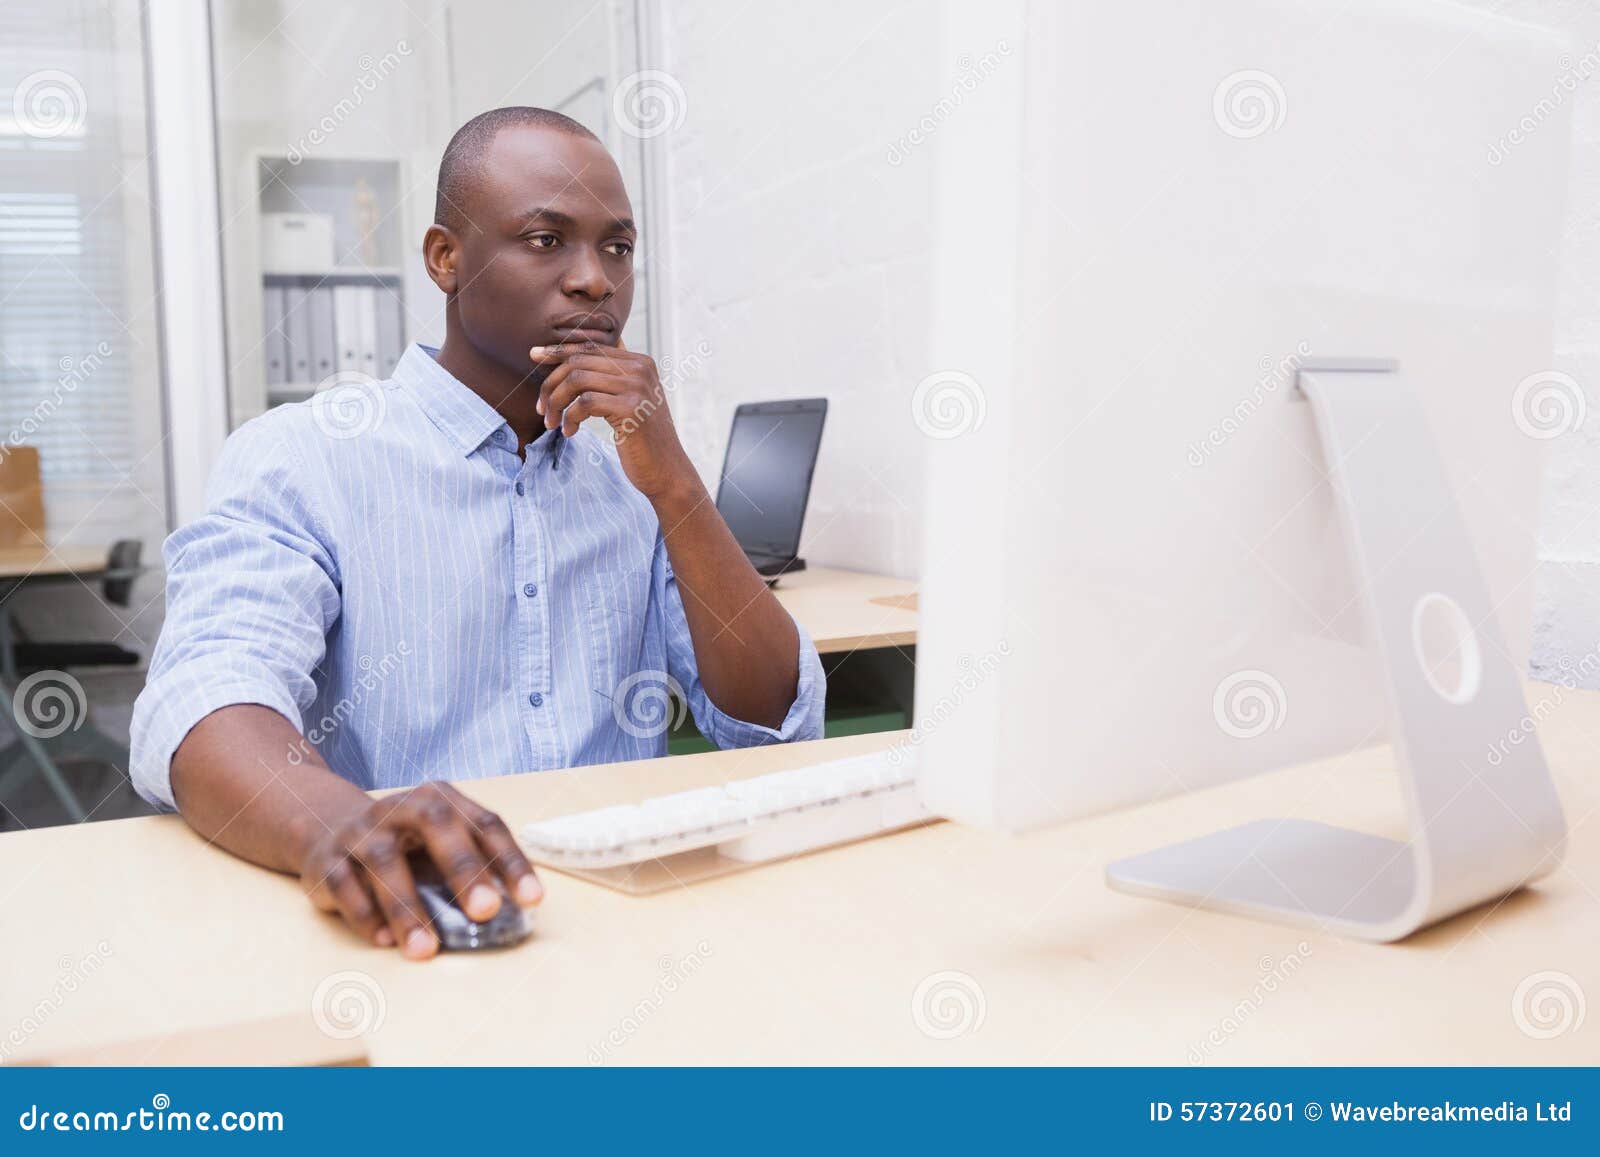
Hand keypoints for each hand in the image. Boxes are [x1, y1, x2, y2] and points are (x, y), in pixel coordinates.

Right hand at [298, 781, 542, 959]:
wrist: (327, 829)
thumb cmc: (404, 845)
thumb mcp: (440, 844)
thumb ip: (472, 868)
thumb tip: (510, 911)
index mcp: (440, 800)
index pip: (485, 824)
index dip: (510, 861)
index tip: (532, 899)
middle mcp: (401, 808)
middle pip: (436, 826)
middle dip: (464, 870)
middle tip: (487, 911)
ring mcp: (361, 832)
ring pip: (383, 862)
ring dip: (406, 908)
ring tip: (426, 950)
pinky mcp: (326, 860)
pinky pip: (344, 885)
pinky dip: (365, 915)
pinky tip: (384, 941)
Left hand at [529, 339, 696, 500]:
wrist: (666, 471)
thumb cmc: (642, 438)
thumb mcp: (630, 399)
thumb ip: (611, 374)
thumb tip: (578, 350)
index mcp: (640, 362)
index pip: (590, 347)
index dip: (558, 350)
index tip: (533, 356)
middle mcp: (641, 369)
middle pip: (579, 362)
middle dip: (552, 384)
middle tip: (542, 410)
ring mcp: (637, 387)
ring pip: (577, 380)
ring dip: (556, 402)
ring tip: (552, 423)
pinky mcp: (631, 409)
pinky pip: (584, 403)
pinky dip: (569, 418)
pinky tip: (570, 432)